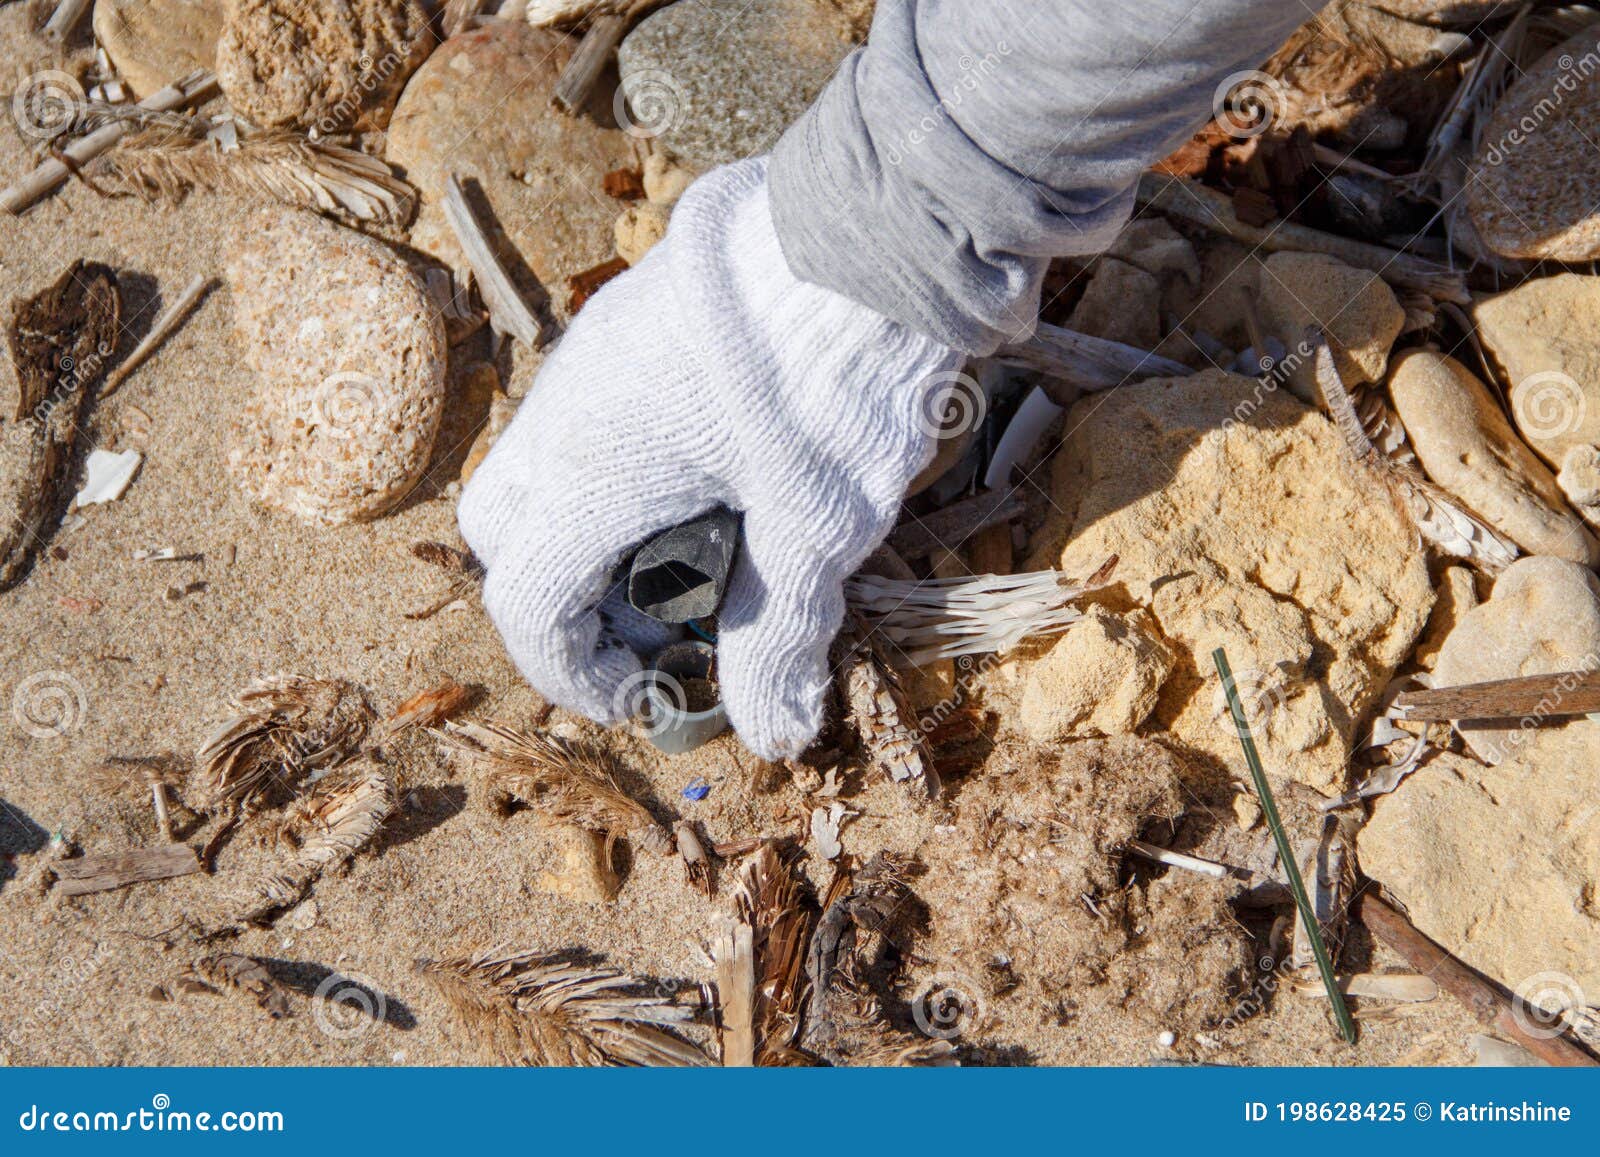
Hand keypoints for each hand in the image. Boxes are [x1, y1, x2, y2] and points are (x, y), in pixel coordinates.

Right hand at [458, 157, 961, 757]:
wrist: (875, 228)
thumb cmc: (833, 382)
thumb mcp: (815, 530)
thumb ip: (779, 637)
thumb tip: (772, 738)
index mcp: (591, 470)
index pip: (526, 600)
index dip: (572, 673)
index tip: (646, 696)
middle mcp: (566, 410)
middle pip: (507, 533)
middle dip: (566, 600)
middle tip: (661, 624)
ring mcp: (592, 355)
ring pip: (542, 469)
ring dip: (597, 534)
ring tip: (704, 555)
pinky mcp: (631, 321)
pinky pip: (586, 418)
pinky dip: (623, 476)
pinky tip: (720, 478)